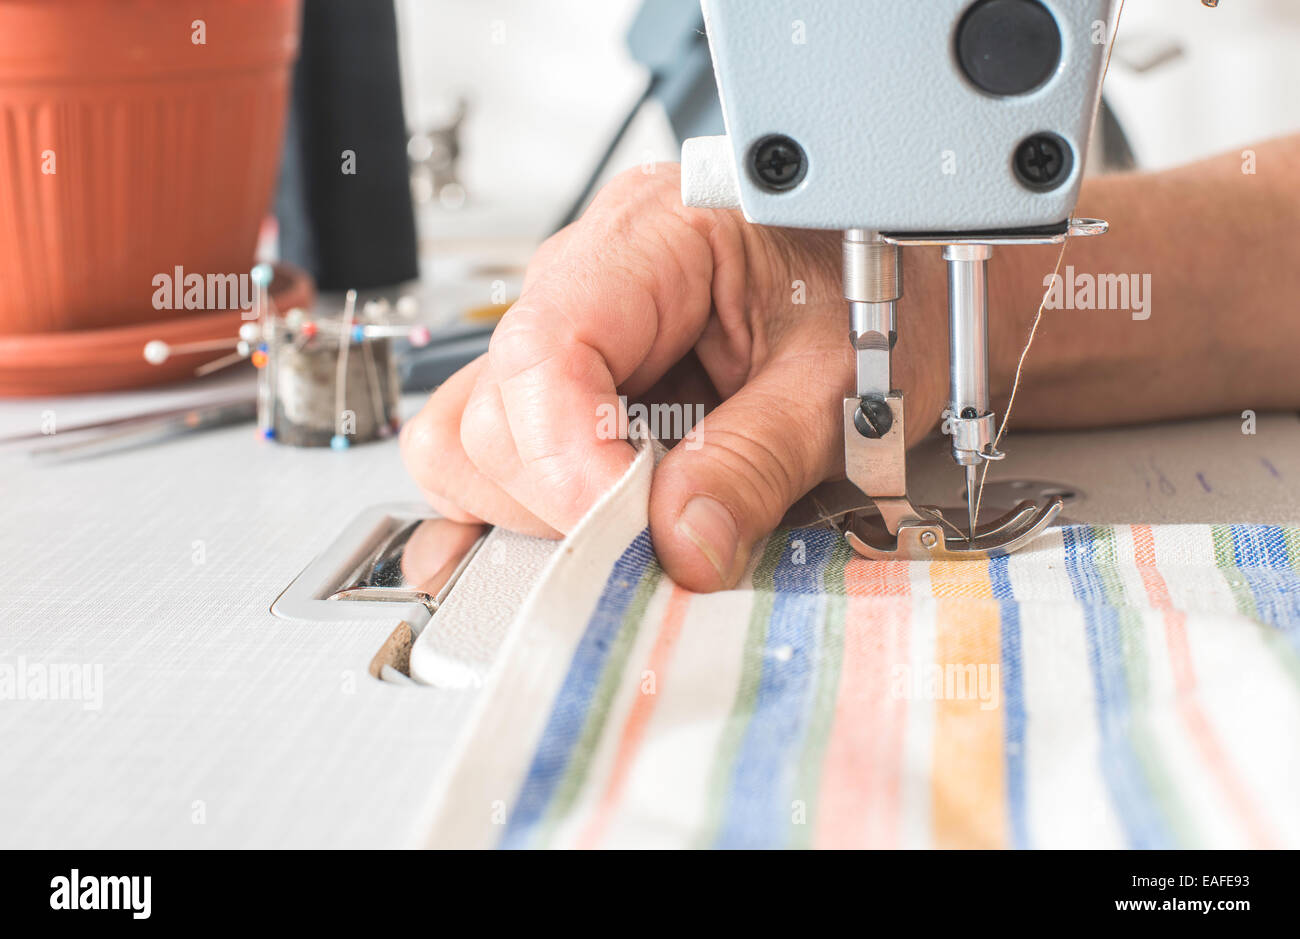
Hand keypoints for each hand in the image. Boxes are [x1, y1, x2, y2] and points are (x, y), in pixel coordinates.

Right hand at [401, 165, 945, 590]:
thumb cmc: (879, 289)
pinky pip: (490, 460)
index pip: (545, 350)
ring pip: (471, 443)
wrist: (906, 280)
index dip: (569, 460)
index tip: (628, 531)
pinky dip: (516, 517)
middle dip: (563, 502)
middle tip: (650, 545)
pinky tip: (569, 545)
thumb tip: (681, 545)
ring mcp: (568, 340)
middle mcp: (588, 280)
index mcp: (654, 238)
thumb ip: (759, 461)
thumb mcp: (841, 379)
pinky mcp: (568, 396)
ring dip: (535, 515)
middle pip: (491, 412)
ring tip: (631, 533)